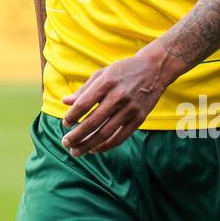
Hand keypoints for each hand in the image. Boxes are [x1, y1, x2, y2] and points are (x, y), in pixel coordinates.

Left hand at [60, 44, 181, 156]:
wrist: (154, 69)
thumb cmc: (123, 71)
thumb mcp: (102, 73)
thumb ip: (84, 89)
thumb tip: (65, 102)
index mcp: (106, 83)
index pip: (84, 104)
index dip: (72, 116)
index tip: (65, 124)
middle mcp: (118, 96)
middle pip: (93, 122)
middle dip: (77, 135)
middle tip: (65, 143)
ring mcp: (130, 109)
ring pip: (105, 133)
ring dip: (88, 145)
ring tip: (76, 151)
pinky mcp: (139, 118)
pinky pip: (120, 137)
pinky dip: (106, 146)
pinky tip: (94, 150)